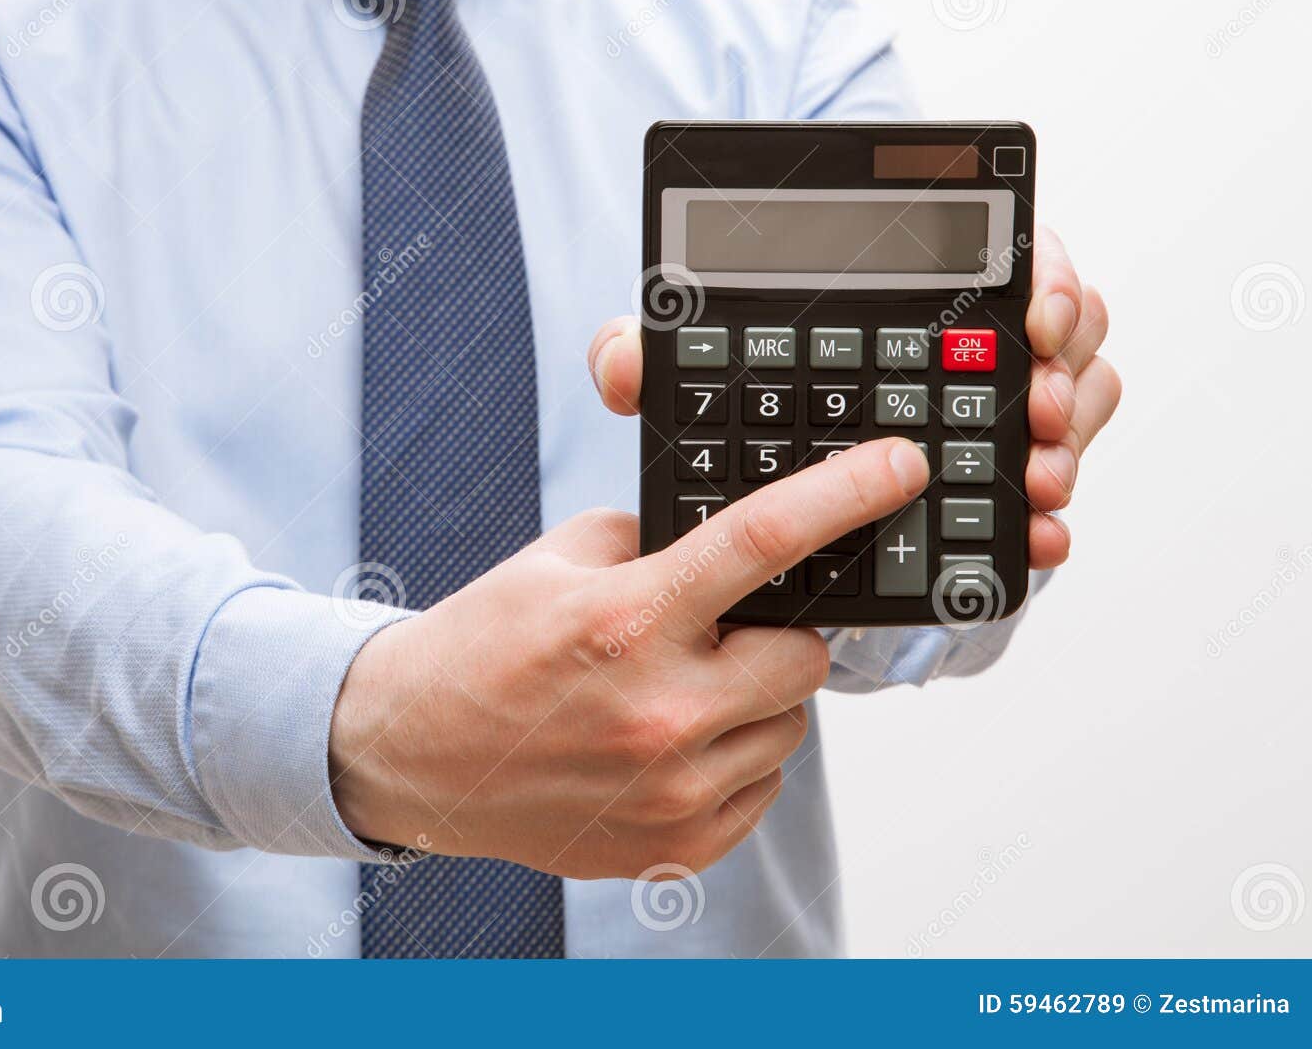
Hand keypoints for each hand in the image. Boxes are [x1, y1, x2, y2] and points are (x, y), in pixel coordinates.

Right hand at [331, 438, 929, 878]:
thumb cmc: (481, 650)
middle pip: (804, 654)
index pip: (762, 541)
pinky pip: (762, 787)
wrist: (412, 754)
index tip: (899, 468)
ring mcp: (671, 788)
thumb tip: (730, 540)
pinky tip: (668, 743)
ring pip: (788, 724)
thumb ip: (655, 543)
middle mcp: (659, 710)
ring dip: (752, 699)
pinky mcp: (674, 844)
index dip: (845, 494)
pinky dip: (733, 758)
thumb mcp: (558, 563)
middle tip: (716, 632)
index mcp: (626, 620)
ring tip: (674, 692)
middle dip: (776, 633)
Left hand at [587, 224, 1120, 568]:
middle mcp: (967, 341)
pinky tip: (1036, 535)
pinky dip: (1043, 512)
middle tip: (1033, 411)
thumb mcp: (683, 372)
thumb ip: (651, 353)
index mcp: (912, 289)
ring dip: (1064, 438)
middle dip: (1062, 368)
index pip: (1012, 252)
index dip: (1046, 274)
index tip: (1034, 314)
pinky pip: (1045, 481)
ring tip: (1035, 479)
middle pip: (1067, 329)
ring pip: (1073, 400)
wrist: (752, 506)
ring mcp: (988, 409)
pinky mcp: (989, 478)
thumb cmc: (732, 399)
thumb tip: (623, 358)